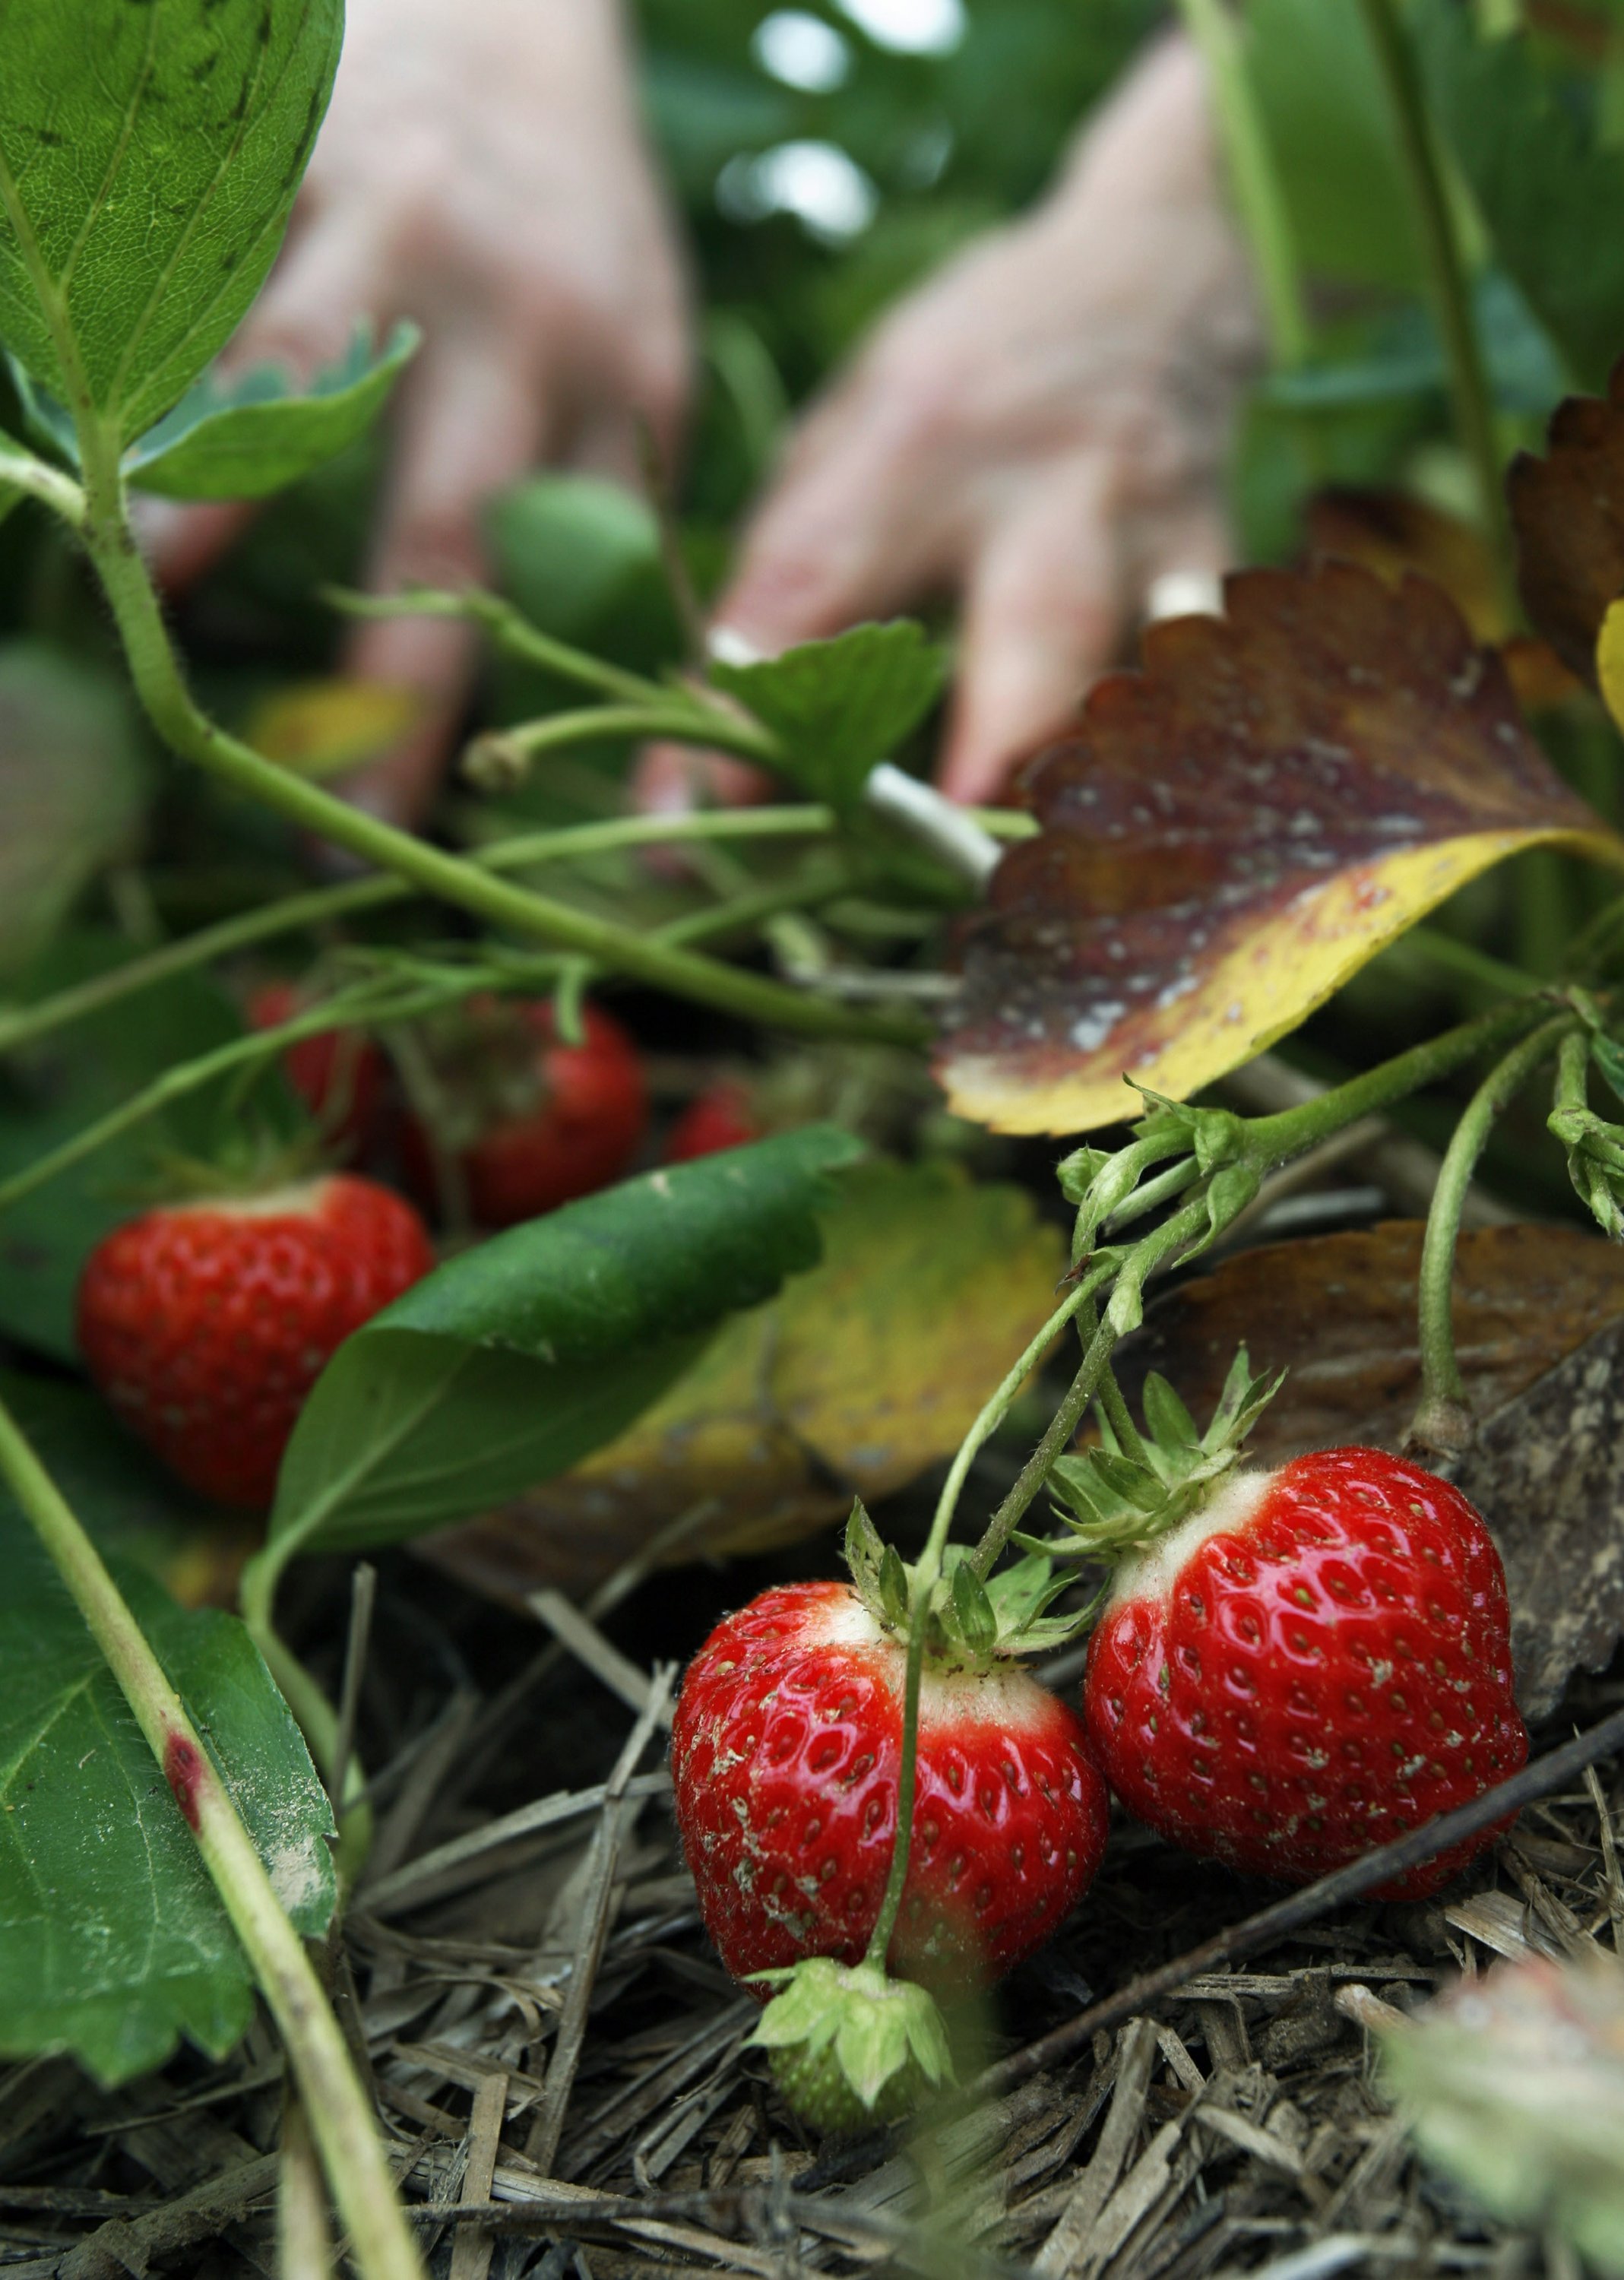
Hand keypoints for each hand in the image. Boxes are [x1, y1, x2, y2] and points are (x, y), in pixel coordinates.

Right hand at [143, 0, 689, 826]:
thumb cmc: (566, 221)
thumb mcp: (632, 353)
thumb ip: (599, 499)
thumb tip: (619, 693)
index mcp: (617, 384)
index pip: (572, 588)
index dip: (504, 714)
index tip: (418, 840)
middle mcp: (519, 313)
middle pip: (450, 526)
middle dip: (387, 683)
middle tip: (323, 812)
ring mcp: (397, 221)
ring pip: (291, 372)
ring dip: (216, 490)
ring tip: (148, 588)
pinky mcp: (293, 141)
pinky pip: (188, 255)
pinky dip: (119, 337)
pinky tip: (65, 422)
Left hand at [639, 32, 1257, 814]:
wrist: (1160, 268)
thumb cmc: (970, 368)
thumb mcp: (852, 425)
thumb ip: (786, 569)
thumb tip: (700, 733)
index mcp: (918, 436)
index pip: (819, 576)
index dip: (757, 697)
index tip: (704, 808)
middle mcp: (1047, 482)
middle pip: (1036, 629)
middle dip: (995, 745)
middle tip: (946, 838)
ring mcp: (1153, 529)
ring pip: (1140, 666)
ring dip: (1090, 771)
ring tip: (1049, 869)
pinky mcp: (1219, 565)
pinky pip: (1205, 669)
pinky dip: (1168, 745)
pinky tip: (1136, 823)